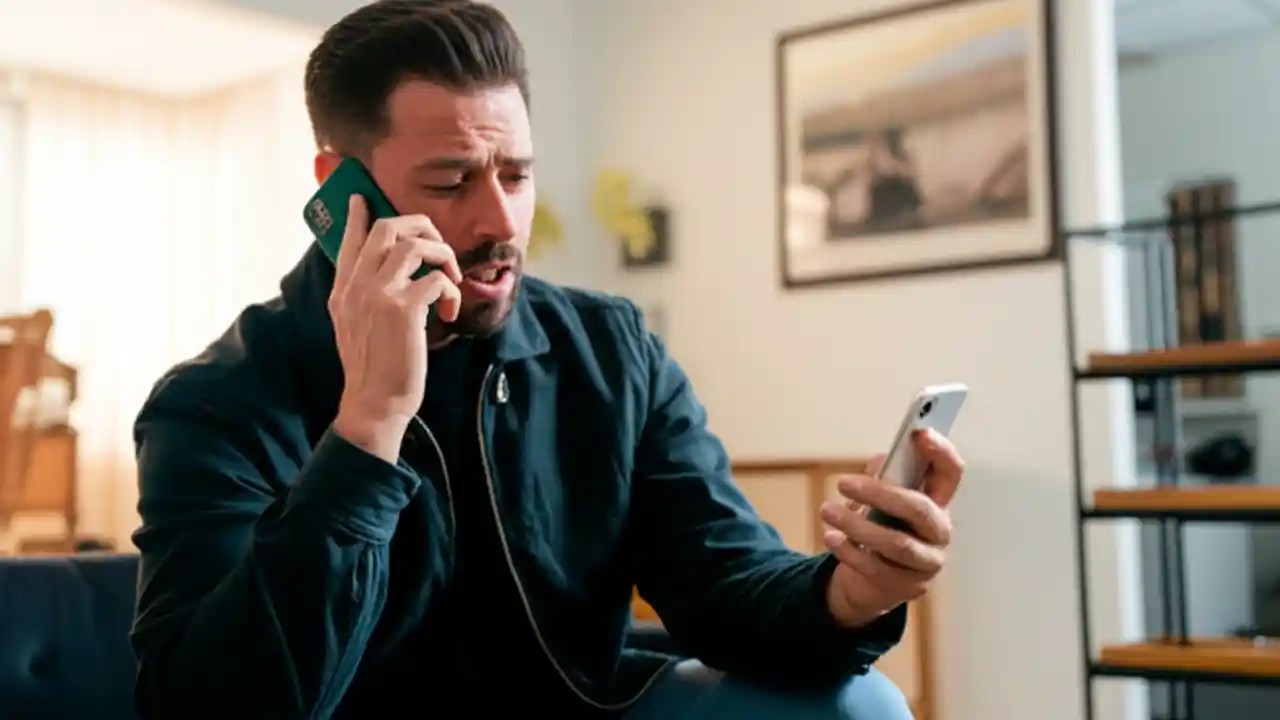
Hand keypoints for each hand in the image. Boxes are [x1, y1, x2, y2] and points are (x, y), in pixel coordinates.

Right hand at [329, 194, 462, 461]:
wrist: (373, 403)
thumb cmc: (374, 369)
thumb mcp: (354, 327)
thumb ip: (362, 298)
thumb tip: (382, 278)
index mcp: (343, 290)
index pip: (348, 241)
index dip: (357, 216)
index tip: (361, 198)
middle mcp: (356, 286)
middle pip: (387, 228)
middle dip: (422, 228)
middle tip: (439, 248)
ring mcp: (378, 295)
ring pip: (415, 245)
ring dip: (442, 255)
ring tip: (450, 279)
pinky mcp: (403, 310)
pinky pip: (437, 279)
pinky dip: (451, 292)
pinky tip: (449, 313)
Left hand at [819, 428, 964, 627]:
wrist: (870, 580)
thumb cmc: (879, 527)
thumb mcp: (880, 499)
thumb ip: (884, 478)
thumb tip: (882, 464)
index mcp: (937, 502)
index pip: (951, 473)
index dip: (940, 452)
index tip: (918, 433)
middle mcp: (939, 532)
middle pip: (920, 509)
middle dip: (881, 494)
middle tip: (843, 482)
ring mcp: (927, 563)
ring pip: (897, 543)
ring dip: (857, 525)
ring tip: (827, 510)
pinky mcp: (907, 588)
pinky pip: (877, 569)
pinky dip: (849, 551)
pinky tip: (831, 537)